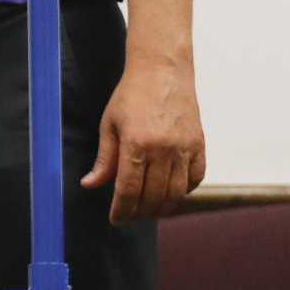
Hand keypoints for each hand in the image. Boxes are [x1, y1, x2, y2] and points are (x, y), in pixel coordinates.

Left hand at [81, 54, 205, 222]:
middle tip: (130, 216)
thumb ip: (104, 159)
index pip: (129, 190)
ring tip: (149, 210)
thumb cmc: (130, 95)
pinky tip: (170, 193)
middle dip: (140, 212)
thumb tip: (90, 185)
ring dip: (162, 207)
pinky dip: (184, 192)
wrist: (162, 70)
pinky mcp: (200, 145)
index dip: (121, 210)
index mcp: (137, 144)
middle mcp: (164, 150)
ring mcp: (185, 148)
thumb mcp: (109, 124)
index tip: (115, 219)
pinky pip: (195, 179)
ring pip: (176, 193)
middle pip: (153, 196)